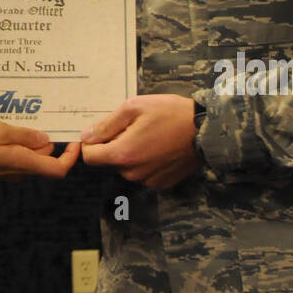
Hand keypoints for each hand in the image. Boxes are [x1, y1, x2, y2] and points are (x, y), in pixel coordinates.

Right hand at [0, 119, 80, 179]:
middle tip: (44, 114)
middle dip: (48, 138)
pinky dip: (17, 141)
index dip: (71, 156)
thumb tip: (47, 141)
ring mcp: (7, 170)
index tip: (73, 139)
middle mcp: (18, 171)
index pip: (58, 169)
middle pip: (45, 158)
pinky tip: (5, 125)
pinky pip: (16, 154)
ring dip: (30, 138)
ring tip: (19, 115)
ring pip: (30, 155)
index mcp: (21, 162)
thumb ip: (24, 135)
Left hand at [81, 95, 200, 189]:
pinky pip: (142, 173)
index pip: (89, 157)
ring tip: (147, 134)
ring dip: (129, 153)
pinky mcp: (161, 184)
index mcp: (123, 154)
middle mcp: (133, 173)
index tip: (100, 131)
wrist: (206, 130)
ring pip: (125, 168)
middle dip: (112, 145)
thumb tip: (85, 136)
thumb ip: (106, 124)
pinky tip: (157, 146)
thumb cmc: (170, 113)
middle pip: (107, 162)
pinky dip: (144, 162)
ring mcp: (147, 181)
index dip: (90, 143)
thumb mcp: (134, 107)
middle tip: (130, 127)